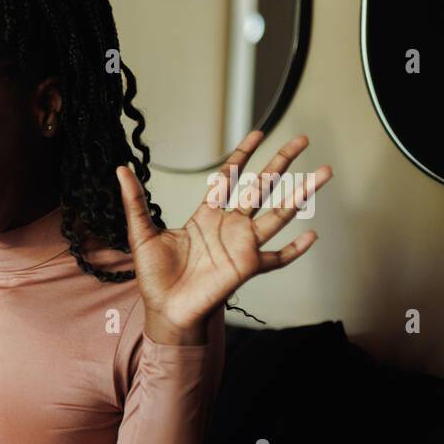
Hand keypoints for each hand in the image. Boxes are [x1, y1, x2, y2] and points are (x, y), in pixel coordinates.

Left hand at [116, 131, 331, 342]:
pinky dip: (294, 250)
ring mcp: (241, 246)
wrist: (164, 310)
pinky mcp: (247, 268)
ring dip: (301, 195)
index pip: (229, 178)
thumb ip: (135, 202)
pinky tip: (312, 237)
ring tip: (322, 174)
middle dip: (281, 163)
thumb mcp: (142, 234)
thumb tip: (121, 169)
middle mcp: (229, 227)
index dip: (243, 154)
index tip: (258, 133)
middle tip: (302, 140)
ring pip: (278, 215)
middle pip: (261, 188)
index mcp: (206, 216)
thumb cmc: (155, 277)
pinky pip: (277, 258)